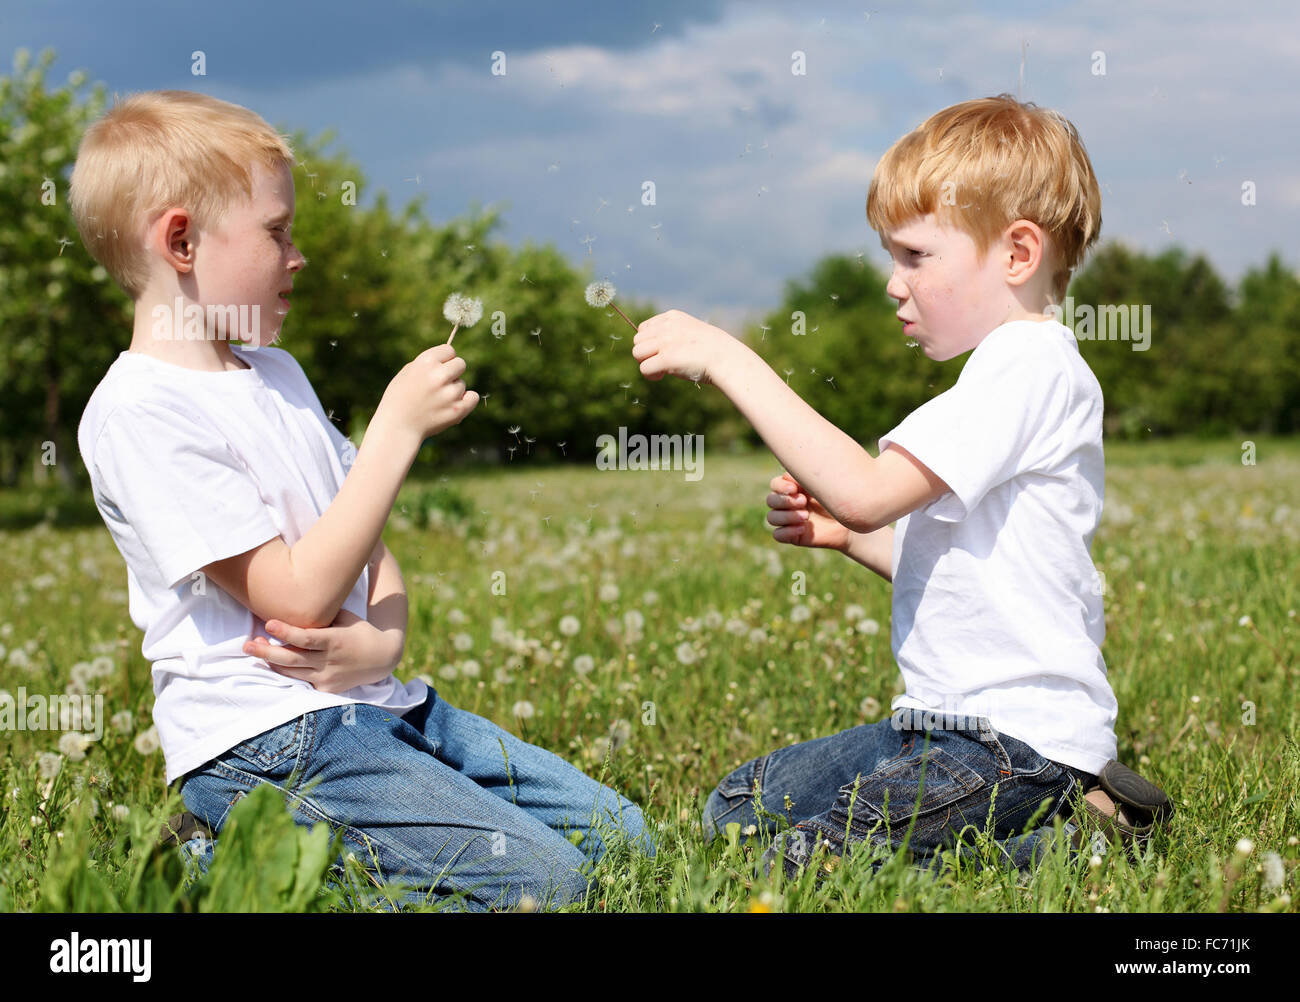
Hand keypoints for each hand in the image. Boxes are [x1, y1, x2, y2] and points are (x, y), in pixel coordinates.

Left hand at [244, 608, 401, 693]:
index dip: (285, 632)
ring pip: (291, 672)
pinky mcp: (326, 689)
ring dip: (270, 661)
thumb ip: (322, 615)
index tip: (268, 624)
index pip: (305, 639)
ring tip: (254, 649)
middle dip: (266, 652)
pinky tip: (272, 662)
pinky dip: (286, 672)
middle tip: (246, 645)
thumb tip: (296, 599)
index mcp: (336, 640)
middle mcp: (330, 661)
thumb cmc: (359, 631)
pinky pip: (300, 681)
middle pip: (291, 659)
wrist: (382, 658)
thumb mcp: (345, 617)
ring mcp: (327, 678)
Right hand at [376, 343, 478, 443]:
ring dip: (453, 390)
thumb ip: (429, 364)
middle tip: (440, 384)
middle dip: (453, 372)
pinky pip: (473, 397)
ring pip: (462, 384)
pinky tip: (455, 404)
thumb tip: (449, 359)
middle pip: (461, 364)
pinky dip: (467, 400)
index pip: (449, 351)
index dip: (445, 360)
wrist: (397, 426)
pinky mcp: (458, 409)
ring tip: (435, 401)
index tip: (439, 368)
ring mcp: (450, 393)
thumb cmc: (399, 398)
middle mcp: (440, 375)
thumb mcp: (408, 372)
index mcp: (426, 362)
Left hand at [632, 309, 731, 384]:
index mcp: (673, 317)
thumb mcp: (690, 332)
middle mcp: (667, 327)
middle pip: (637, 340)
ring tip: (661, 370)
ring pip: (637, 353)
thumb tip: (652, 351)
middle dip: (645, 353)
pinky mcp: (666, 359)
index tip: (662, 352)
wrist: (726, 358)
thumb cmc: (711, 350)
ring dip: (646, 363)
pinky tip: (662, 376)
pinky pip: (644, 368)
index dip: (649, 343)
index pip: (643, 328)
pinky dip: (651, 375)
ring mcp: (666, 342)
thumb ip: (672, 335)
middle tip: (660, 362)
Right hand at [767, 472, 851, 551]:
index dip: (780, 486)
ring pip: (772, 517)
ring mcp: (788, 521)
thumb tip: (788, 476)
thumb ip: (806, 479)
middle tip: (804, 501)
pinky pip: (778, 535)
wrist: (850, 522)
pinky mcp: (791, 536)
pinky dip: (787, 531)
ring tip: (806, 516)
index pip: (775, 484)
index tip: (795, 489)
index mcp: (792, 489)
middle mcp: (787, 504)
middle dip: (785, 501)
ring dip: (786, 516)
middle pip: (770, 500)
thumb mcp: (824, 486)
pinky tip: (803, 528)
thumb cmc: (838, 500)